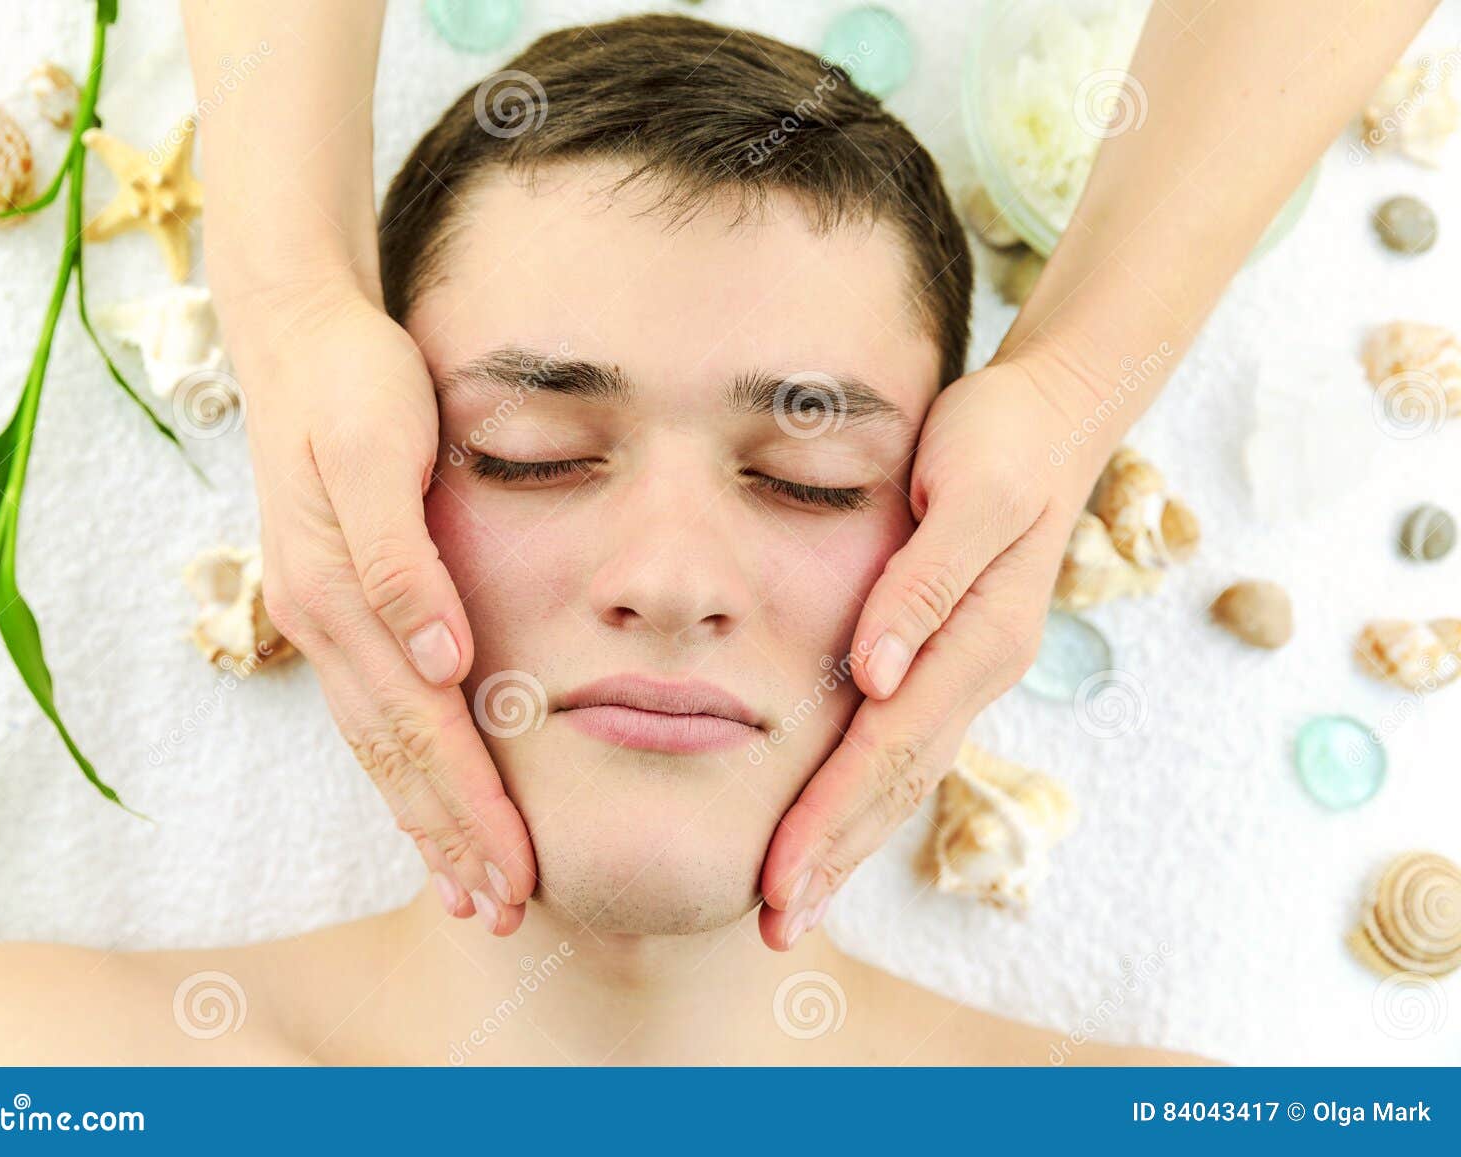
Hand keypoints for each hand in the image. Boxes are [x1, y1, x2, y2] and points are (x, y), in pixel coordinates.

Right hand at [234, 285, 534, 934]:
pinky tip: (424, 797)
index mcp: (340, 598)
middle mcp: (325, 622)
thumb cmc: (355, 382)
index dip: (469, 807)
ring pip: (379, 746)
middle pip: (395, 758)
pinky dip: (401, 770)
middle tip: (501, 910)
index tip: (517, 874)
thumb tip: (441, 661)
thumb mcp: (382, 449)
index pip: (420, 730)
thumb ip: (403, 559)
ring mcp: (321, 618)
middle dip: (449, 841)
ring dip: (423, 822)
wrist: (300, 334)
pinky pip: (370, 709)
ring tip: (465, 886)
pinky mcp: (333, 604)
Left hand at [758, 355, 1107, 948]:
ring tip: (794, 902)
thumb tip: (873, 675)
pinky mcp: (952, 655)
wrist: (1055, 411)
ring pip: (902, 777)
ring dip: (847, 844)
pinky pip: (904, 743)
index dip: (829, 819)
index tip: (778, 882)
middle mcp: (975, 670)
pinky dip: (865, 796)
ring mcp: (968, 669)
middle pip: (896, 785)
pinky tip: (834, 824)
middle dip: (832, 859)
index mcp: (977, 641)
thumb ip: (923, 583)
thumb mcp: (968, 489)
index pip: (888, 750)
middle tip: (773, 929)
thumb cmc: (1002, 437)